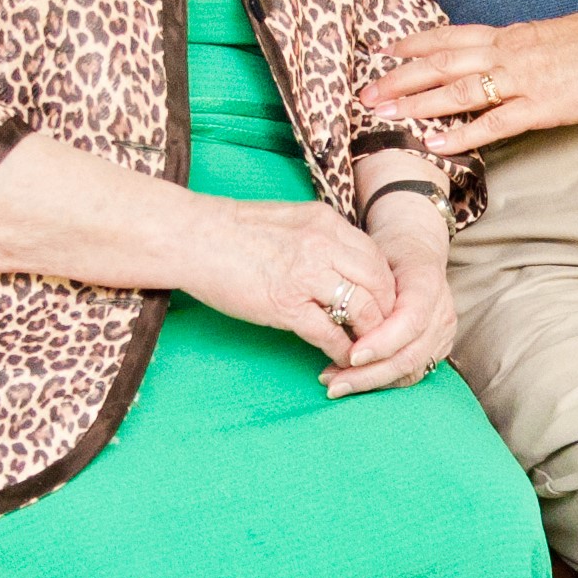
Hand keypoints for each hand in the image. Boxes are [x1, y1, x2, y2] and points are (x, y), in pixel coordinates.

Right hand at [177, 200, 396, 364]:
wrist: (191, 236)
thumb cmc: (232, 229)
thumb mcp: (289, 220)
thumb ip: (319, 238)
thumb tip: (340, 261)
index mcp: (325, 222)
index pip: (375, 257)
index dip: (384, 286)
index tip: (381, 304)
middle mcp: (324, 244)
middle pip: (379, 283)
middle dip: (386, 311)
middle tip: (383, 330)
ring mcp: (307, 275)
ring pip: (363, 309)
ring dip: (369, 334)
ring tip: (366, 348)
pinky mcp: (286, 304)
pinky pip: (330, 333)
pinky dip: (341, 350)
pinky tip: (341, 358)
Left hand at [322, 192, 456, 396]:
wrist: (416, 251)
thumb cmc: (388, 254)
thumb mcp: (371, 258)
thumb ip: (363, 288)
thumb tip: (336, 319)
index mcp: (428, 284)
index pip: (411, 321)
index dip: (383, 342)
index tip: (351, 355)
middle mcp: (442, 312)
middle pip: (410, 355)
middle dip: (370, 373)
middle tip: (333, 383)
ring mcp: (444, 333)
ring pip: (410, 371)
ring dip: (371, 381)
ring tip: (336, 384)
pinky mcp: (438, 349)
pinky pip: (410, 374)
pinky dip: (381, 381)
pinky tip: (354, 380)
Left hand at [367, 0, 577, 154]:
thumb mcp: (551, 36)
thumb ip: (522, 47)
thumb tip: (503, 56)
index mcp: (509, 36)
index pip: (449, 37)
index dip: (413, 43)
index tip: (382, 50)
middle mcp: (506, 54)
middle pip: (441, 64)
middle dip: (400, 78)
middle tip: (366, 92)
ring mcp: (521, 81)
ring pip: (457, 91)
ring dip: (418, 104)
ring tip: (386, 115)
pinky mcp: (540, 107)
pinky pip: (494, 122)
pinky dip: (462, 133)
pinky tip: (437, 143)